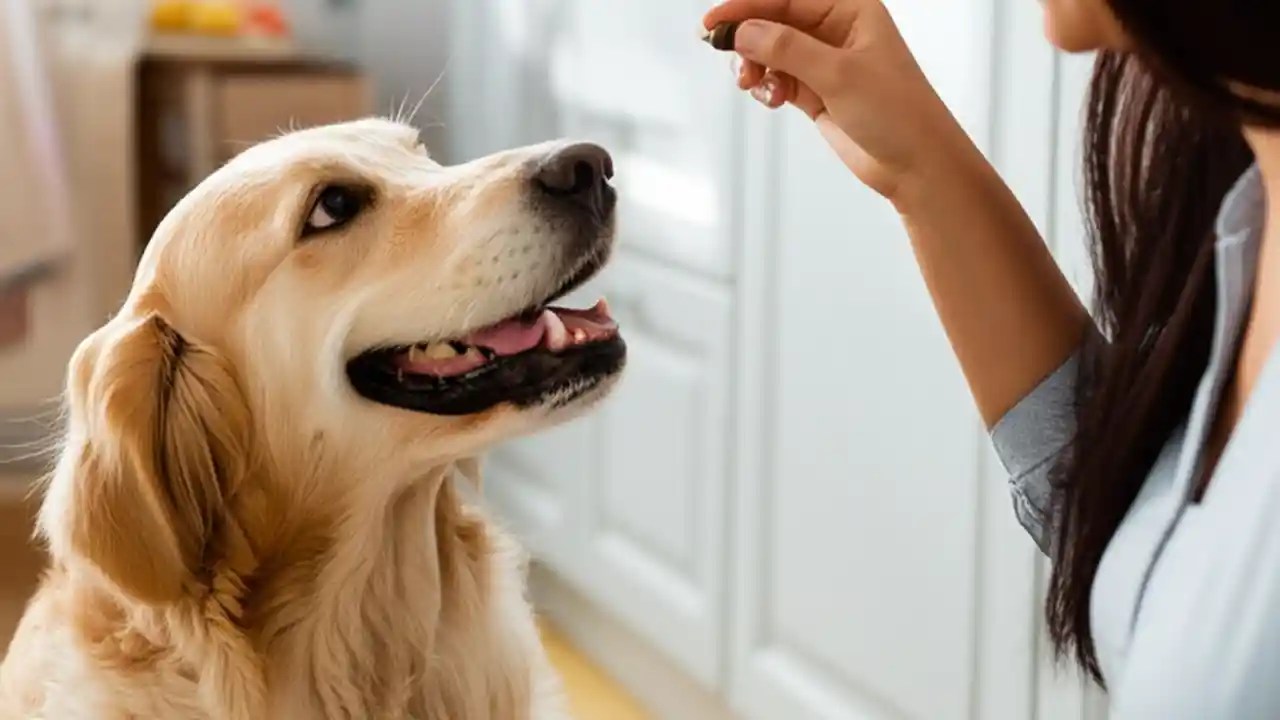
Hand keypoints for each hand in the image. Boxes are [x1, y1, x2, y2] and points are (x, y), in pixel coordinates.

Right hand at [704, 0, 968, 204]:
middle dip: (748, 37)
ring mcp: (825, 62)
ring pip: (771, 51)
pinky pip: (778, 78)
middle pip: (775, 21)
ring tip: (754, 84)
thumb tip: (744, 31)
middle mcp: (837, 30)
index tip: (715, 22)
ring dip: (755, 66)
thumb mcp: (838, 74)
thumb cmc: (898, 114)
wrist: (916, 165)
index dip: (747, 6)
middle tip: (722, 52)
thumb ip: (788, 49)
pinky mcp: (817, 92)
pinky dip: (767, 86)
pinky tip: (772, 99)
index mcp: (851, 9)